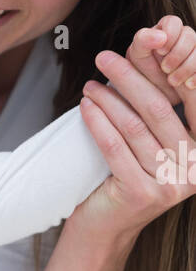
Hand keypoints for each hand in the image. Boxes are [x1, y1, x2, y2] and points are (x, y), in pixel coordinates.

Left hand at [76, 16, 195, 244]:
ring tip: (90, 84)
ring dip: (108, 99)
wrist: (107, 225)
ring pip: (134, 127)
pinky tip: (86, 107)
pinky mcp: (142, 193)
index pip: (191, 99)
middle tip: (104, 58)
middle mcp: (195, 166)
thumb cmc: (128, 175)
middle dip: (129, 78)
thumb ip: (160, 110)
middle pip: (159, 109)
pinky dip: (97, 122)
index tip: (143, 45)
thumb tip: (147, 56)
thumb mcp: (153, 142)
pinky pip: (115, 147)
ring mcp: (171, 183)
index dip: (166, 69)